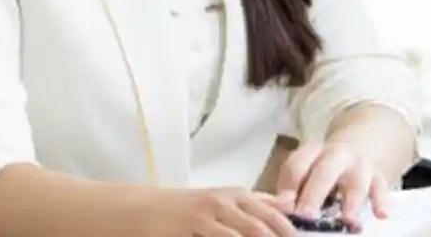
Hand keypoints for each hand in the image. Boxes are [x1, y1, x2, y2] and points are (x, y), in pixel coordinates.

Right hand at [154, 187, 297, 236]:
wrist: (139, 209)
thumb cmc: (182, 209)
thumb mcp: (219, 201)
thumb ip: (252, 204)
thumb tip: (285, 207)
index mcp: (237, 196)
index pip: (275, 217)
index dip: (292, 235)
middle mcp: (226, 202)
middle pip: (264, 227)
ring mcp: (208, 215)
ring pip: (247, 233)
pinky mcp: (192, 227)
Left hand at [276, 140, 390, 228]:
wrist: (362, 143)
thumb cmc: (325, 166)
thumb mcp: (308, 168)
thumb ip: (292, 187)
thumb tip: (276, 209)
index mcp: (312, 153)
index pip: (297, 166)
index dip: (288, 187)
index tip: (283, 206)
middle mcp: (336, 156)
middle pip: (324, 172)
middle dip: (314, 194)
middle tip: (305, 215)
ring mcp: (359, 166)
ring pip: (355, 182)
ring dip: (351, 202)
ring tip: (347, 220)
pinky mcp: (378, 177)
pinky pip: (381, 189)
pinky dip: (381, 202)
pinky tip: (381, 214)